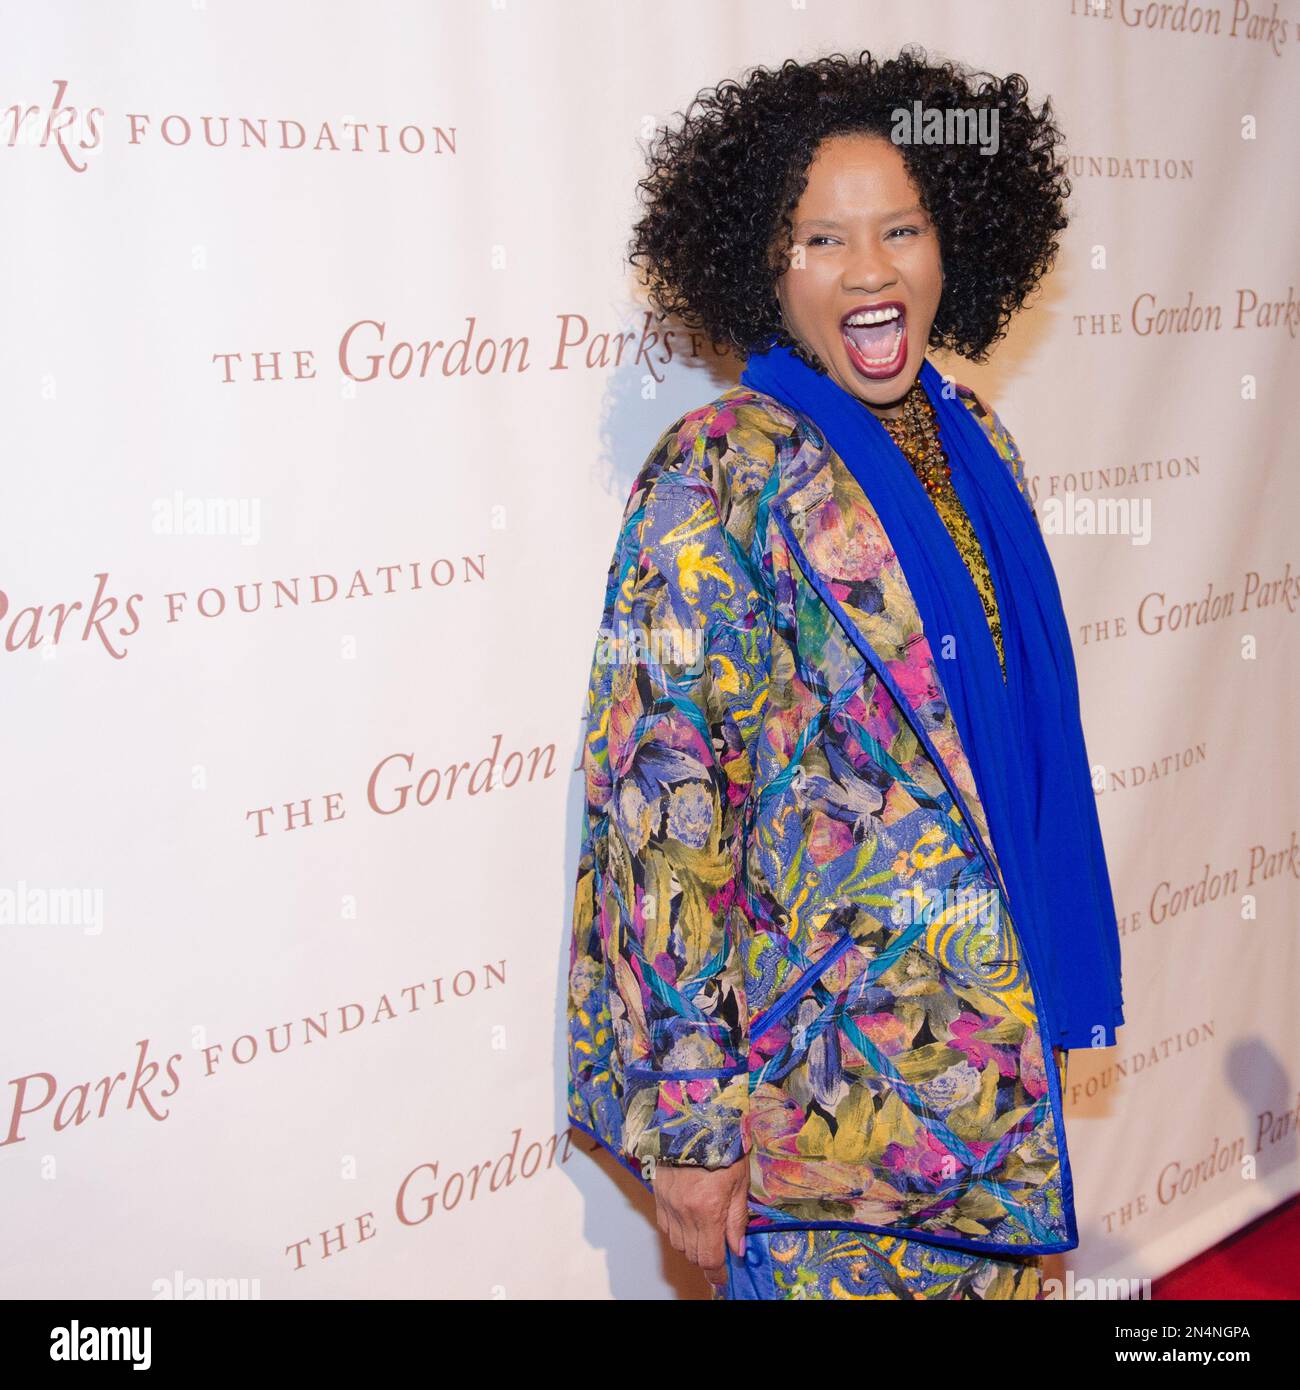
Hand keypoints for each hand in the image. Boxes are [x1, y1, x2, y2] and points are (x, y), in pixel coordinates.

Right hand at [651, 1154, 749, 1290]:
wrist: (695, 1119)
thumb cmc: (723, 1146)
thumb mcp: (740, 1182)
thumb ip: (737, 1219)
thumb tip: (737, 1249)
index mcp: (708, 1209)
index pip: (709, 1257)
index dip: (717, 1273)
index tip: (722, 1277)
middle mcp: (685, 1211)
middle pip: (693, 1254)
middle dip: (707, 1257)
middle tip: (718, 1249)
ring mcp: (668, 1203)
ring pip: (678, 1243)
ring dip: (692, 1245)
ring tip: (704, 1231)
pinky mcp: (658, 1195)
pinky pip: (665, 1227)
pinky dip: (677, 1231)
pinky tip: (688, 1220)